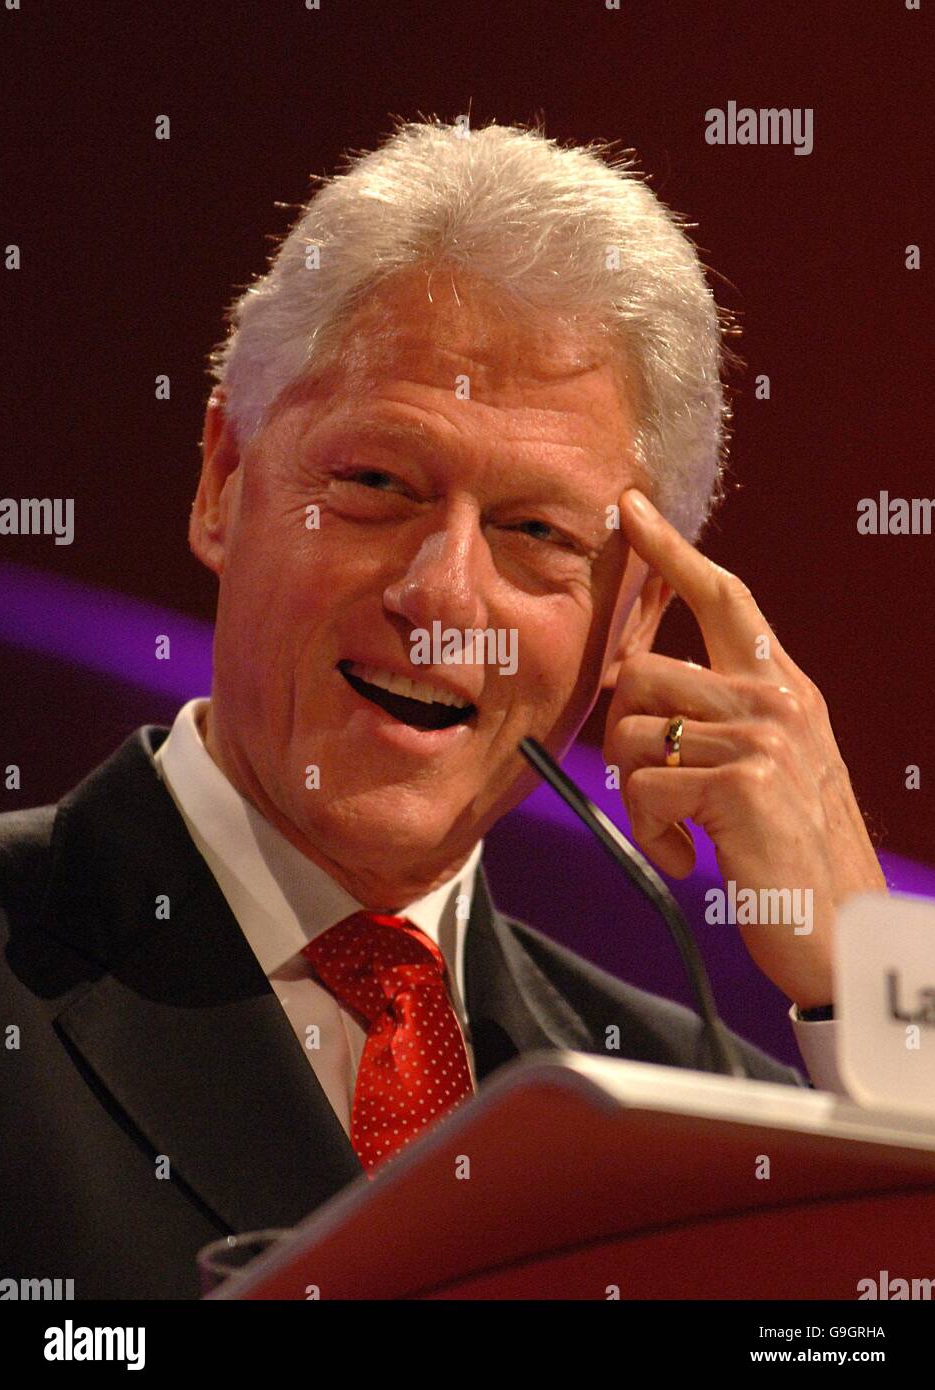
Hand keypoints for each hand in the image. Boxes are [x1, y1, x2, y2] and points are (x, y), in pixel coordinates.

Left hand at [603, 488, 887, 1009]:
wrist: (844, 934)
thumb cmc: (795, 858)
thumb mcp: (770, 770)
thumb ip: (721, 722)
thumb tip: (635, 691)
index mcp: (784, 689)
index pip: (725, 598)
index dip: (672, 552)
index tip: (631, 508)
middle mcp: (777, 699)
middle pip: (642, 673)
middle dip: (623, 737)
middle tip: (652, 791)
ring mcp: (763, 736)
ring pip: (632, 735)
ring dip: (638, 798)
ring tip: (684, 834)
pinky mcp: (741, 782)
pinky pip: (641, 788)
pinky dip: (652, 835)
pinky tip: (692, 860)